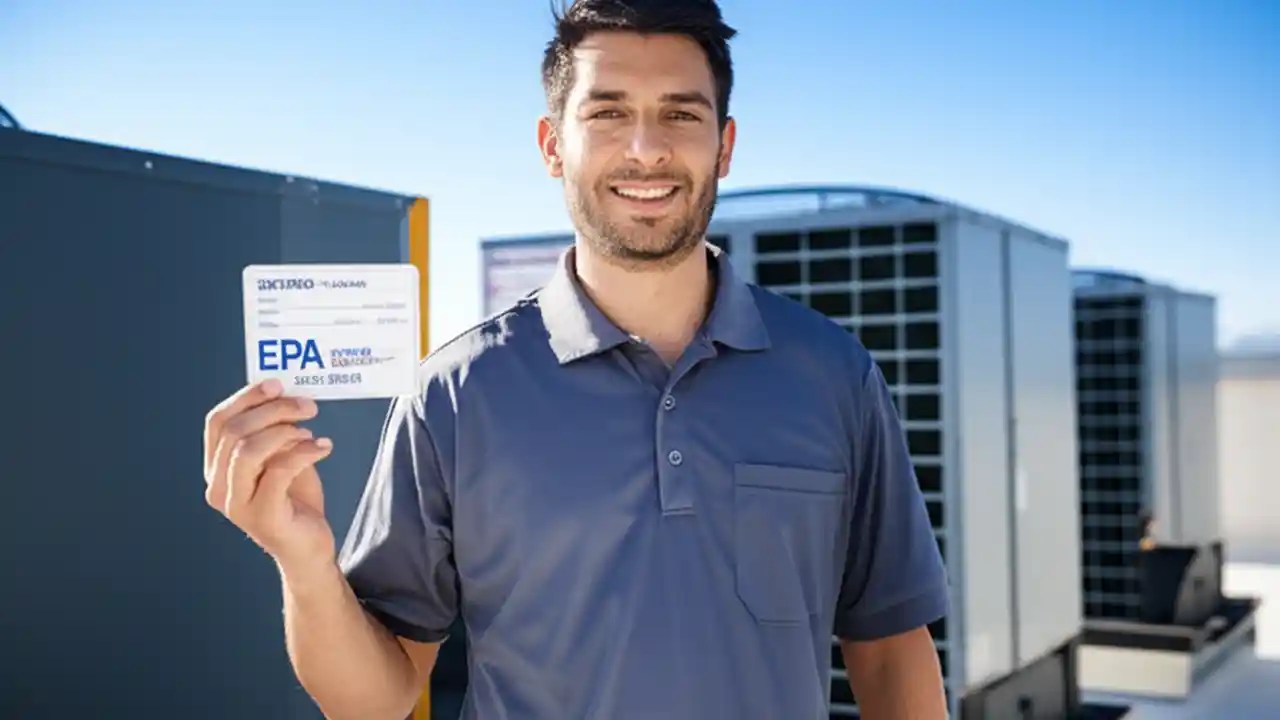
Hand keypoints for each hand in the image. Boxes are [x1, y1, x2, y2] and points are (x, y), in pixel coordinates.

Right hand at [204, 379, 335, 573]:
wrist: (308, 546)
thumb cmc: (294, 498)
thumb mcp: (280, 456)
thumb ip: (274, 431)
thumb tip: (285, 393)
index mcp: (216, 468)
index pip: (217, 422)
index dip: (245, 398)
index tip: (277, 385)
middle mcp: (218, 486)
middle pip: (235, 431)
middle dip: (274, 410)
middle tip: (308, 406)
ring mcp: (237, 505)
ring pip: (248, 450)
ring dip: (285, 430)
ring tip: (311, 430)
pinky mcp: (263, 517)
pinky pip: (278, 472)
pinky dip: (304, 451)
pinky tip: (324, 447)